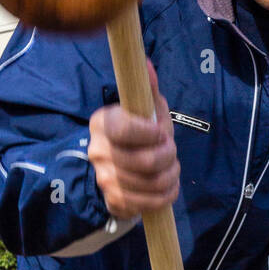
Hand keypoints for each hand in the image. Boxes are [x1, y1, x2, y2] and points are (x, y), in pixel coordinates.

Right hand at [87, 60, 179, 218]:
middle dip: (169, 156)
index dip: (151, 134)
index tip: (161, 133)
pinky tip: (167, 186)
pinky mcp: (114, 201)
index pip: (125, 130)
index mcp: (103, 123)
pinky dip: (167, 195)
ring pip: (152, 184)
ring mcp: (104, 179)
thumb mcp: (144, 109)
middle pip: (146, 162)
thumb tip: (147, 66)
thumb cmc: (137, 132)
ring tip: (171, 168)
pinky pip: (150, 204)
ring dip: (171, 176)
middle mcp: (98, 151)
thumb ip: (147, 89)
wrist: (118, 167)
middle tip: (171, 151)